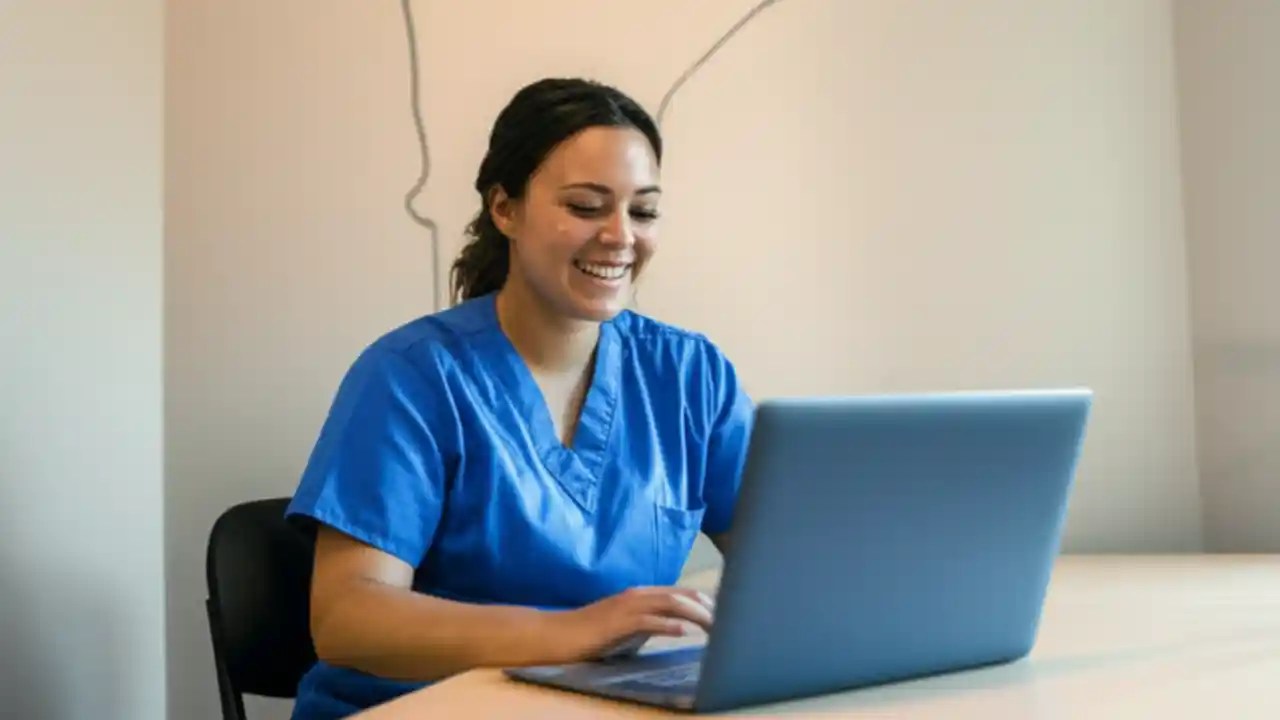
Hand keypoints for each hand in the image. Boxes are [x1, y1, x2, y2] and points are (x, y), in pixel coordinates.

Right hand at [544, 586, 715, 663]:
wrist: (558, 634)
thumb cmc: (592, 634)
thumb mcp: (628, 627)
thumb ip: (650, 624)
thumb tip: (676, 629)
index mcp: (642, 595)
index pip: (681, 593)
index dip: (705, 603)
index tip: (725, 616)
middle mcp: (638, 595)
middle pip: (682, 595)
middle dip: (707, 608)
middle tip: (730, 624)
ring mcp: (628, 607)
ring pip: (670, 603)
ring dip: (696, 615)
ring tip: (715, 627)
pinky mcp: (618, 622)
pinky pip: (648, 620)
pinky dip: (668, 624)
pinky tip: (684, 631)